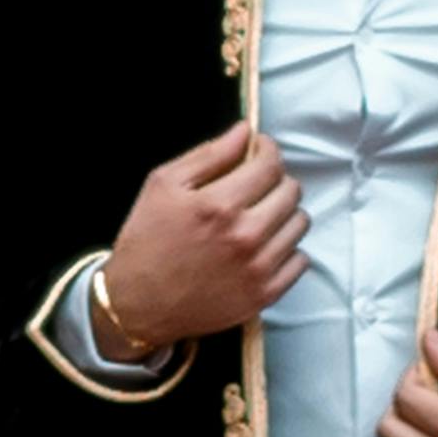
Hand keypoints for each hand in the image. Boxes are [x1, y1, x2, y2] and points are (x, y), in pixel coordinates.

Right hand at [94, 122, 308, 356]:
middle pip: (291, 191)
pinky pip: (300, 260)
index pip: (270, 164)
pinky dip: (287, 248)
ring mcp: (258, 268)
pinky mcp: (264, 295)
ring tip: (260, 215)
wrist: (137, 304)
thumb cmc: (146, 240)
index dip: (268, 150)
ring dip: (284, 212)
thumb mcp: (163, 184)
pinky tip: (264, 245)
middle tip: (257, 184)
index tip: (260, 151)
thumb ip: (209, 154)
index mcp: (219, 204)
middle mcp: (244, 236)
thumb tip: (245, 132)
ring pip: (299, 224)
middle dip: (276, 179)